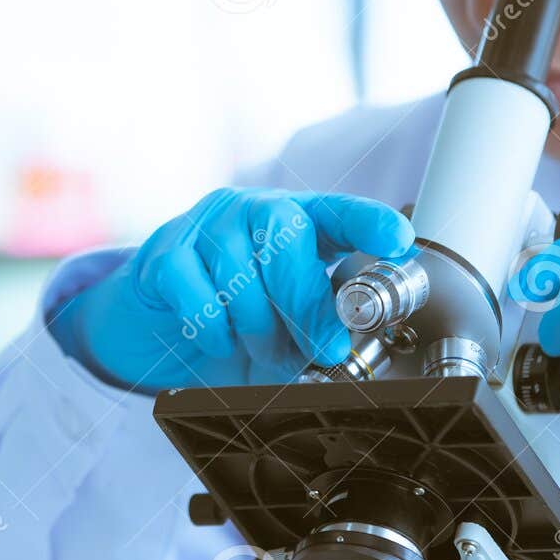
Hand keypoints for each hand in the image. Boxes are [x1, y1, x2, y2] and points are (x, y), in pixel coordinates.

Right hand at [52, 187, 413, 392]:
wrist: (162, 324)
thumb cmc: (241, 319)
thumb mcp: (290, 324)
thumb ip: (318, 326)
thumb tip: (339, 347)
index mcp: (300, 222)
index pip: (339, 212)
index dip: (369, 223)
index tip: (397, 241)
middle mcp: (254, 210)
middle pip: (285, 237)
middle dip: (309, 301)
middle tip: (326, 349)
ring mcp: (207, 224)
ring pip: (239, 271)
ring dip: (257, 326)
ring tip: (259, 348)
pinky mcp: (166, 250)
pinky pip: (195, 292)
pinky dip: (212, 326)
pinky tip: (218, 338)